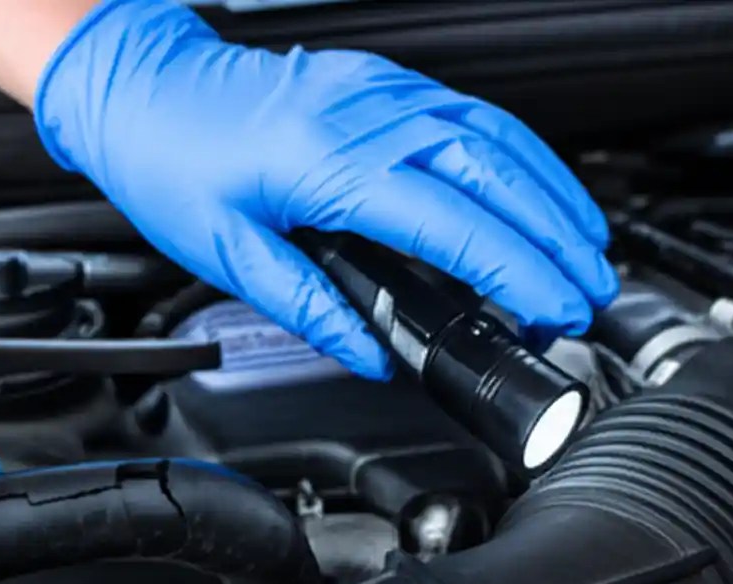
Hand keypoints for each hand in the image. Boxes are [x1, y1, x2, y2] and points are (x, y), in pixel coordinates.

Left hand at [35, 0, 618, 377]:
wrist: (141, 87)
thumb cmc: (170, 160)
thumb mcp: (225, 251)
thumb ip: (307, 305)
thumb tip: (371, 350)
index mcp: (332, 164)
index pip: (452, 224)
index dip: (515, 270)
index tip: (554, 307)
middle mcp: (370, 117)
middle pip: (496, 173)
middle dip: (556, 235)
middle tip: (591, 290)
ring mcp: (380, 92)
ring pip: (495, 135)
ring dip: (549, 191)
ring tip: (583, 245)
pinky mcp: (378, 84)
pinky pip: (469, 113)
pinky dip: (516, 153)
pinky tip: (531, 186)